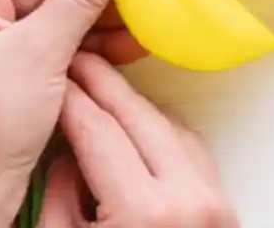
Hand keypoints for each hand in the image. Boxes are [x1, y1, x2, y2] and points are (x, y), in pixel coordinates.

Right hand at [38, 54, 237, 227]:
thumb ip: (61, 191)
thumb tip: (66, 146)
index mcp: (142, 211)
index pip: (98, 131)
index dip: (71, 98)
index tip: (51, 76)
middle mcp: (186, 198)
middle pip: (139, 115)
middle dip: (103, 83)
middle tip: (77, 61)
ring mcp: (212, 200)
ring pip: (170, 125)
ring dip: (133, 103)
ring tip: (100, 88)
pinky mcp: (222, 205)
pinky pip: (190, 150)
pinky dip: (161, 129)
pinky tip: (136, 123)